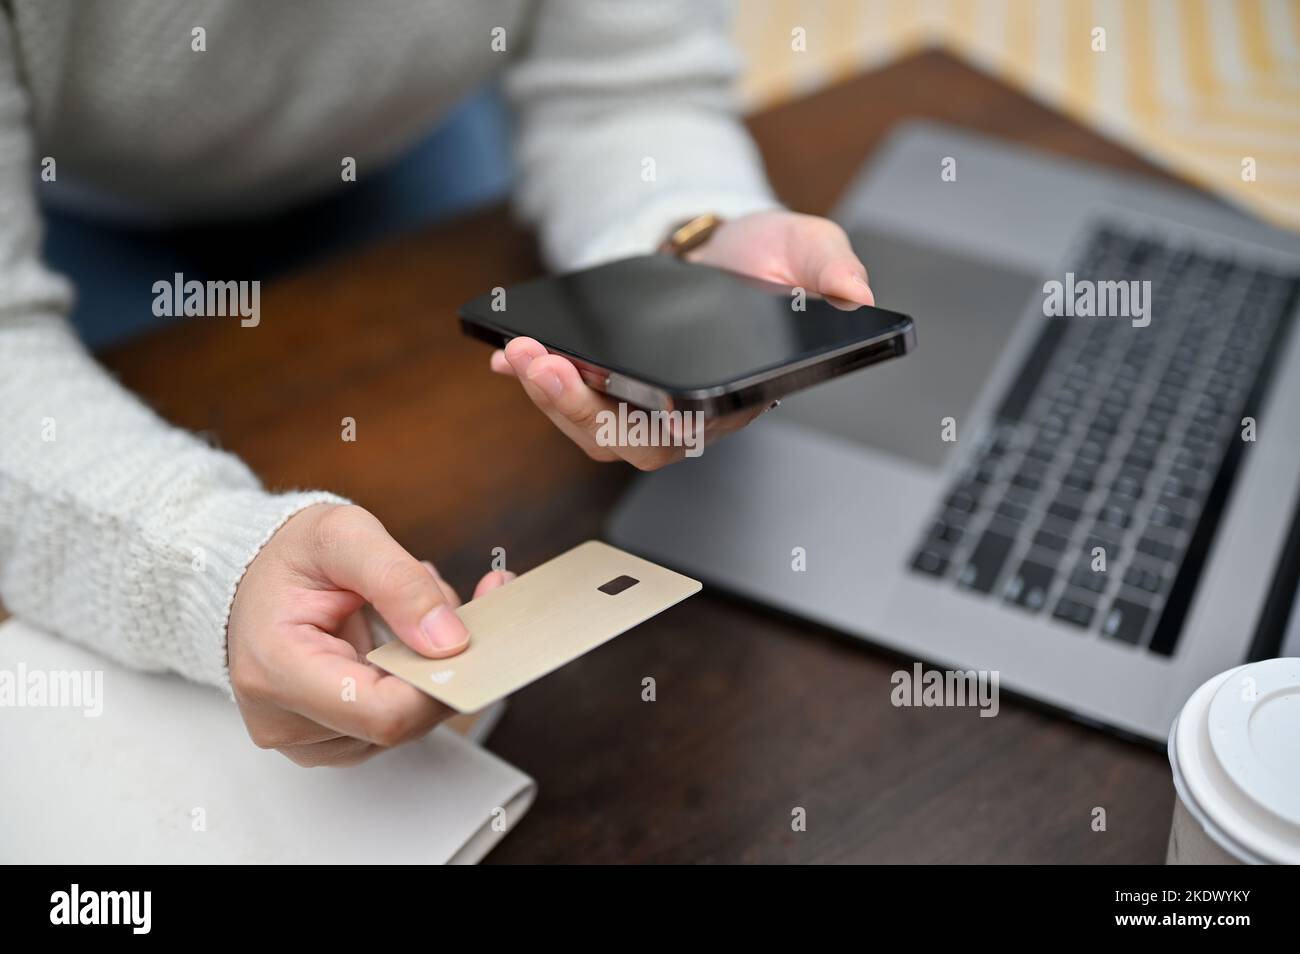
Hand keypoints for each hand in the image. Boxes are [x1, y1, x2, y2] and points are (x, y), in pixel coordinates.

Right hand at [227, 503, 512, 765]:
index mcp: (275, 670)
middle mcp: (285, 721)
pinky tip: (403, 634)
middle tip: (463, 597)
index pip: (383, 715)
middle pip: (402, 721)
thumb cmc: (289, 555)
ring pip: (408, 721)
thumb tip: (450, 641)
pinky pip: (397, 718)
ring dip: (430, 664)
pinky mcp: (330, 739)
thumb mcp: (345, 536)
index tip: (471, 633)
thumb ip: (399, 582)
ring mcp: (307, 739)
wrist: (252, 575)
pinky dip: (416, 675)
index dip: (439, 682)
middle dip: (443, 662)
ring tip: (411, 606)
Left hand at [491, 210, 872, 468]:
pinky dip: (533, 379)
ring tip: (525, 355)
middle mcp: (686, 412)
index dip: (653, 424)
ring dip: (551, 396)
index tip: (621, 395)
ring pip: (591, 427)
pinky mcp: (608, 381)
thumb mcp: (806, 247)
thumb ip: (831, 268)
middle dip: (580, 408)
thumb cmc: (765, 257)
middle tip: (547, 366)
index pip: (695, 428)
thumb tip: (857, 295)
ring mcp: (643, 401)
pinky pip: (568, 398)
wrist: (722, 240)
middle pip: (630, 440)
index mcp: (735, 395)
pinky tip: (506, 354)